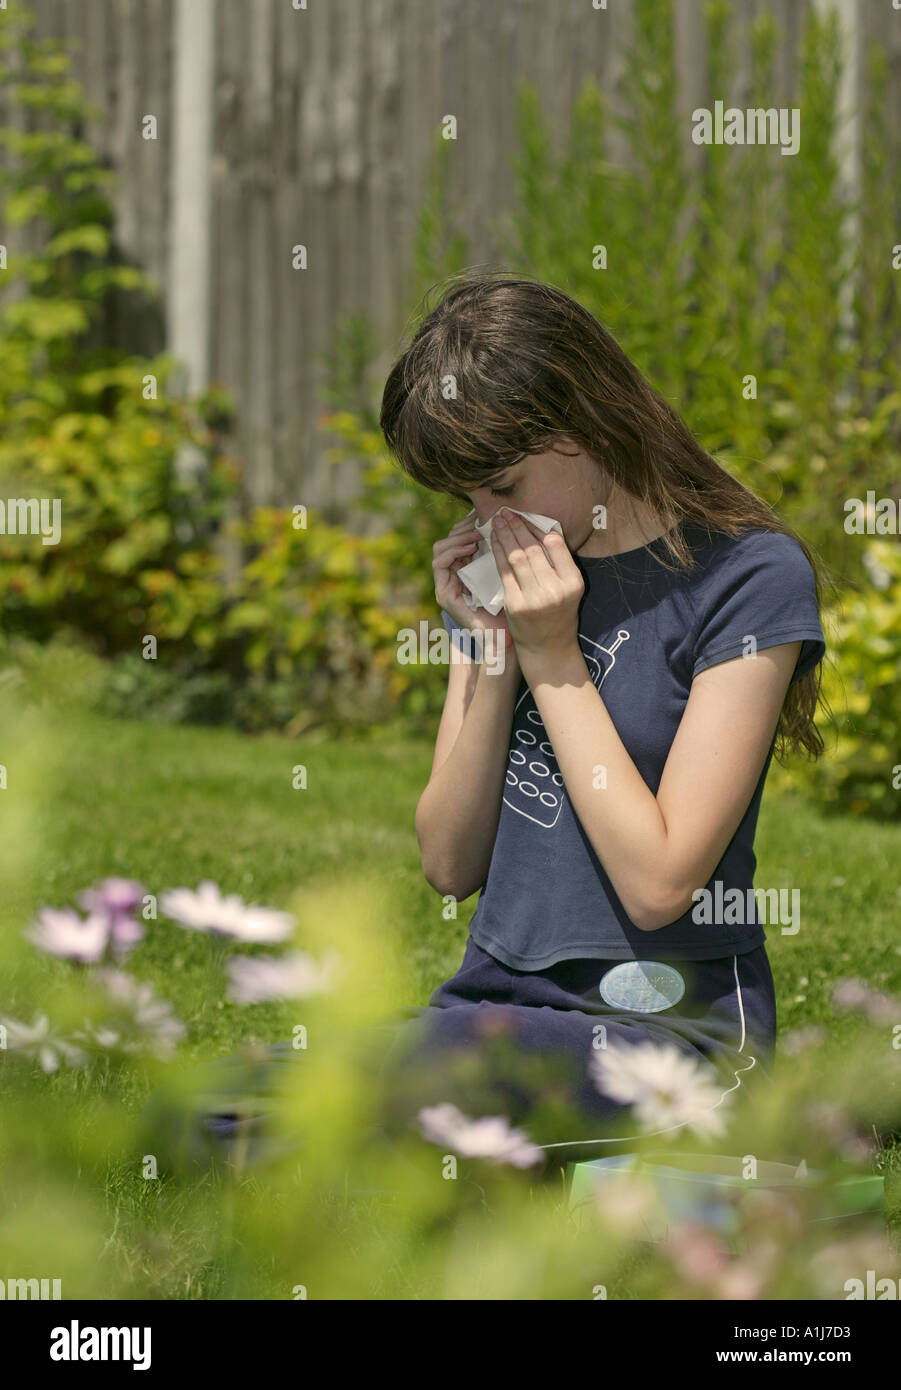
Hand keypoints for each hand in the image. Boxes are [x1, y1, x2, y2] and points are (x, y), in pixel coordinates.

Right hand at [433, 512, 513, 640]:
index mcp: (467, 567)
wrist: (505, 638)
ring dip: (458, 536)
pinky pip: (439, 563)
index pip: (461, 536)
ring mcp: (445, 584)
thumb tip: (511, 523)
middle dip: (464, 527)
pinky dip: (453, 551)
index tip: (487, 515)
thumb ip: (503, 554)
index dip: (470, 523)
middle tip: (483, 521)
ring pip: (440, 547)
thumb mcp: (508, 573)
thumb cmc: (511, 607)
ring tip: (478, 534)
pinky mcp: (443, 594)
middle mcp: (453, 574)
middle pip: (449, 538)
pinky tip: (471, 548)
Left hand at [489, 508, 583, 664]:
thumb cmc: (558, 612)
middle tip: (507, 512)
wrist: (548, 646)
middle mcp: (555, 590)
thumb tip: (541, 528)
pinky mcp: (515, 604)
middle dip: (517, 527)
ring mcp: (534, 598)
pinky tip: (493, 541)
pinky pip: (504, 572)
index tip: (526, 516)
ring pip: (516, 558)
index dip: (537, 527)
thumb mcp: (569, 588)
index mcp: (573, 582)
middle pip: (532, 550)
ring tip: (498, 521)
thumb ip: (559, 562)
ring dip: (505, 536)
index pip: (555, 544)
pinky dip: (497, 553)